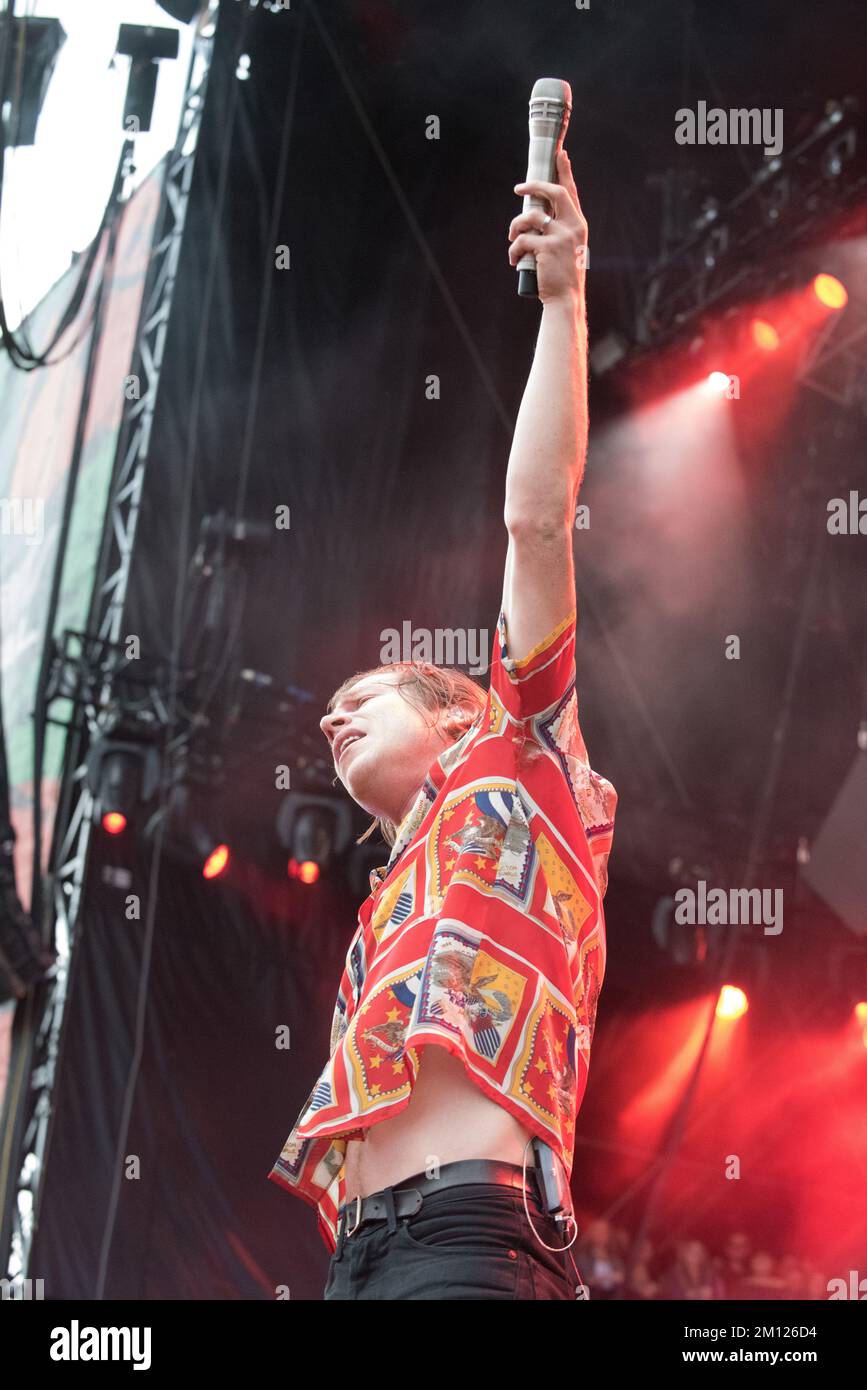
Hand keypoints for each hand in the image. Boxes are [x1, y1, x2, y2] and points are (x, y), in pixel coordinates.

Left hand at [508, 148, 587, 303]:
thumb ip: (557, 229)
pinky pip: (523, 240)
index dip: (565, 171)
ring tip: (512, 238)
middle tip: (518, 188)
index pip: (571, 191)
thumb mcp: (566, 248)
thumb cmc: (562, 275)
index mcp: (578, 224)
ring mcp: (561, 236)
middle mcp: (573, 226)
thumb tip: (534, 216)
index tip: (559, 154)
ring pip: (531, 216)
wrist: (565, 298)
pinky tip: (514, 260)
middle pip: (554, 192)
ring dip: (516, 226)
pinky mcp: (547, 248)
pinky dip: (514, 249)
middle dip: (534, 185)